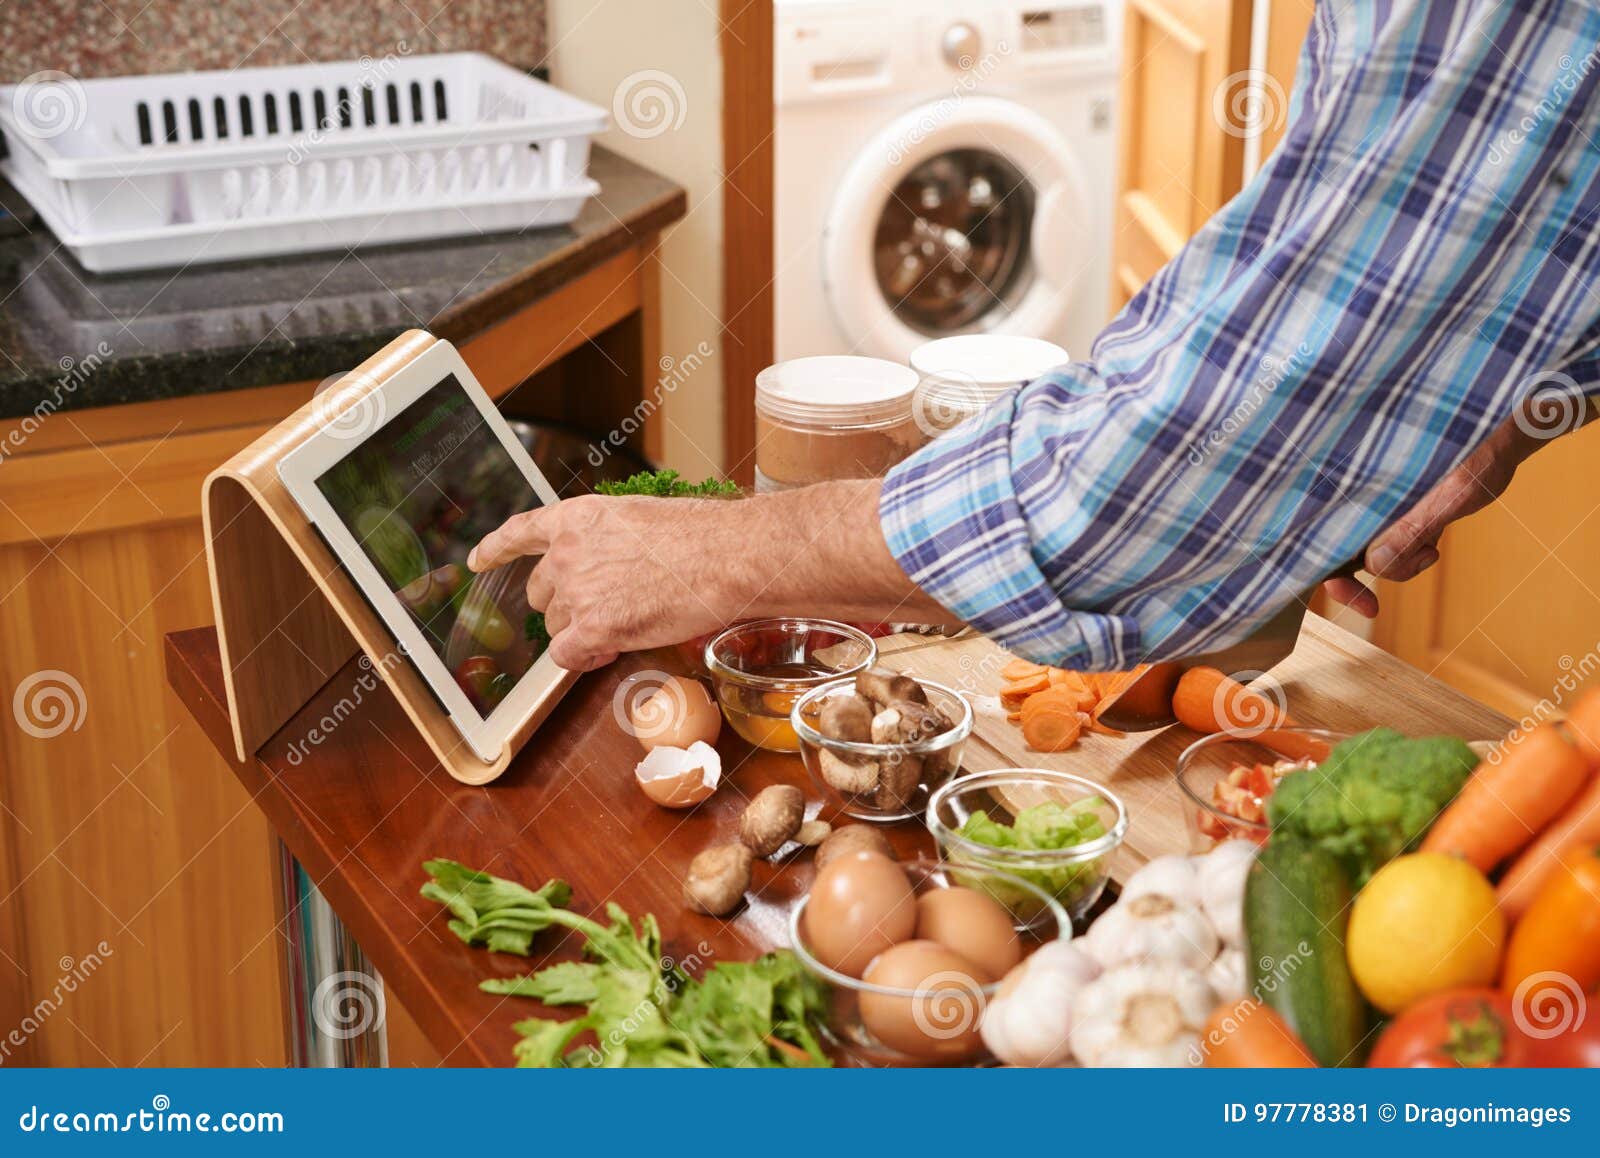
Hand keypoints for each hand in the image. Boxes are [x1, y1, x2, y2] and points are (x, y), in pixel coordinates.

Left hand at [467, 481, 956, 669]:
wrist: (728, 556)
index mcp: (578, 517)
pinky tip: (611, 650)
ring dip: (582, 633)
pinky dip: (586, 658)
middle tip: (606, 612)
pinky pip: (568, 655)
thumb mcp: (644, 519)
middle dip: (565, 607)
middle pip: (541, 594)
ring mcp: (576, 590)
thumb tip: (611, 571)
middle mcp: (567, 552)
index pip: (521, 532)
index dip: (495, 550)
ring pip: (555, 628)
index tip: (475, 561)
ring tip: (626, 625)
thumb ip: (611, 542)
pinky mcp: (591, 625)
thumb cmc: (705, 536)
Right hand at [1323, 401, 1579, 616]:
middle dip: (1371, 574)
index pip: (1321, 539)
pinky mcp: (1394, 512)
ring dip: (1400, 562)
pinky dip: (1411, 553)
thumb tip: (1373, 563)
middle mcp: (1360, 496)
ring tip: (1432, 545)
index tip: (1367, 604)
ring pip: (1369, 554)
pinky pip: (1390, 547)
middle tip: (1398, 584)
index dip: (1334, 579)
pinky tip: (1433, 541)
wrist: (1501, 436)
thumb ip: (1410, 528)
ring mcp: (1376, 505)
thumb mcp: (1450, 494)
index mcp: (1359, 486)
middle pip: (1339, 551)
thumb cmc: (1478, 453)